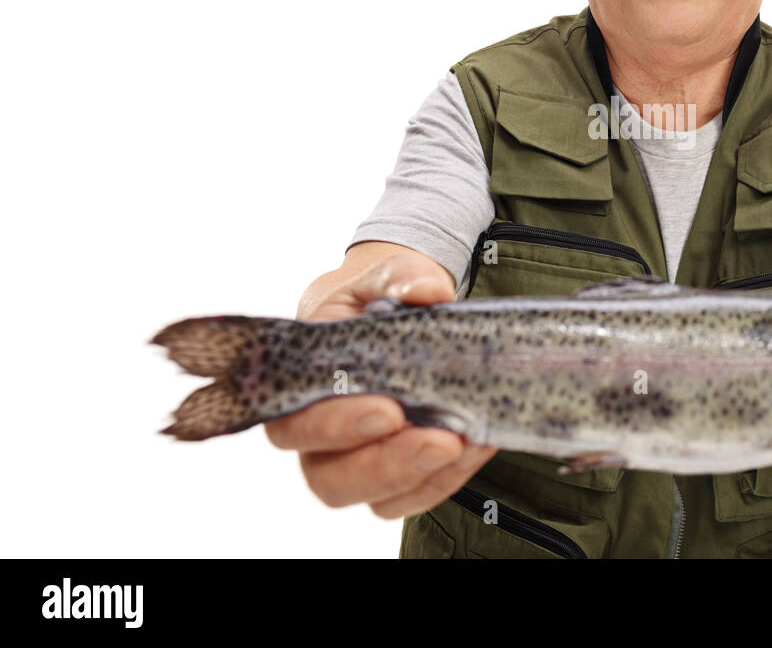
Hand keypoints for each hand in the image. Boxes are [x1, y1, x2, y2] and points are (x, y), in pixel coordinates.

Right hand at [268, 242, 497, 518]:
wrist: (399, 311)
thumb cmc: (375, 298)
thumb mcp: (386, 275)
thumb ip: (400, 278)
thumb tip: (426, 292)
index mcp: (301, 381)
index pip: (294, 423)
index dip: (335, 426)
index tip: (388, 410)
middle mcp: (317, 432)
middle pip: (328, 475)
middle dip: (386, 464)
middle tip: (439, 439)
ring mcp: (354, 460)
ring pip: (372, 498)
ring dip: (421, 478)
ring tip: (464, 444)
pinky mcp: (394, 477)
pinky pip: (413, 497)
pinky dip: (447, 479)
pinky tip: (477, 445)